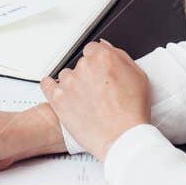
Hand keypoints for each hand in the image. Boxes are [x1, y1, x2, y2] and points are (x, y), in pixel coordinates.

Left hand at [41, 41, 150, 159]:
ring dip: (73, 84)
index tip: (99, 70)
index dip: (97, 61)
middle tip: (98, 91)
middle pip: (80, 64)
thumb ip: (120, 57)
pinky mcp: (58, 99)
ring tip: (86, 101)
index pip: (92, 49)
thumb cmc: (132, 111)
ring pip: (66, 76)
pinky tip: (57, 90)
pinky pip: (47, 85)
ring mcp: (69, 83)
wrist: (122, 137)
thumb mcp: (138, 76)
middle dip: (88, 75)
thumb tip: (107, 48)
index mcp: (104, 58)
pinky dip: (50, 86)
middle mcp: (84, 67)